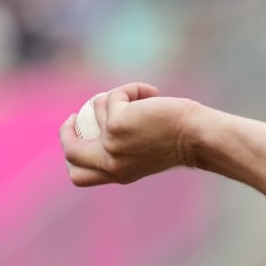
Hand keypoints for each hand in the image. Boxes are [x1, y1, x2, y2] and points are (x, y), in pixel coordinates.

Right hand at [59, 83, 201, 185]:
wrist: (198, 137)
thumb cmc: (180, 141)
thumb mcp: (144, 153)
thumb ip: (122, 149)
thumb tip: (97, 124)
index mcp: (117, 174)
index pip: (81, 176)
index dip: (72, 156)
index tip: (76, 136)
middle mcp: (110, 163)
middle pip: (71, 151)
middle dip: (66, 131)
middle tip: (76, 115)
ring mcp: (111, 143)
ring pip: (96, 110)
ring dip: (118, 98)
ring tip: (145, 100)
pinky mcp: (116, 123)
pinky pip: (114, 95)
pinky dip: (133, 89)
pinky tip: (153, 93)